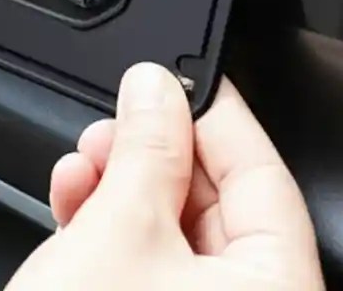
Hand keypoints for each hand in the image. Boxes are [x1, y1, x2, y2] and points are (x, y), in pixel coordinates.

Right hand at [7, 63, 324, 290]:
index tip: (181, 76)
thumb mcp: (118, 231)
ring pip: (176, 235)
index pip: (266, 177)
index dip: (218, 117)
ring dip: (125, 187)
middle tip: (118, 121)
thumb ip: (144, 149)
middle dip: (157, 154)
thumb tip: (155, 89)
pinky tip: (76, 203)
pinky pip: (149, 266)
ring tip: (85, 163)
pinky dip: (111, 229)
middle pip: (219, 205)